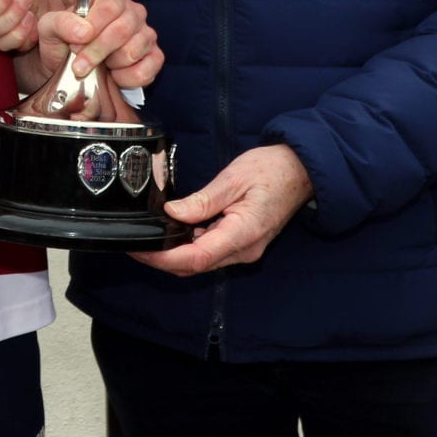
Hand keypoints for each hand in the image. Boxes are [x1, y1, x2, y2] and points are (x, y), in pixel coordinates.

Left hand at [36, 0, 160, 88]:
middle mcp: (133, 12)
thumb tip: (84, 31)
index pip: (110, 5)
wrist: (66, 71)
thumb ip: (62, 22)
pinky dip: (126, 78)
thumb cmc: (61, 43)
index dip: (94, 26)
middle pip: (122, 29)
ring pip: (133, 51)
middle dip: (97, 51)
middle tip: (79, 66)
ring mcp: (146, 35)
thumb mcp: (50, 28)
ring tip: (99, 66)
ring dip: (110, 64)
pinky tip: (114, 76)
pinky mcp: (154, 58)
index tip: (76, 44)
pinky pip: (146, 70)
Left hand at [132, 144, 311, 276]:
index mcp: (243, 234)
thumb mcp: (234, 178)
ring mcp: (244, 250)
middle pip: (195, 266)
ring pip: (201, 263)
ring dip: (173, 255)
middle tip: (135, 243)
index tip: (140, 249)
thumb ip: (203, 200)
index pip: (196, 258)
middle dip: (162, 259)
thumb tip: (172, 214)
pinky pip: (210, 253)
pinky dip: (188, 248)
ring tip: (148, 237)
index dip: (164, 258)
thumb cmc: (272, 169)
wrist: (301, 170)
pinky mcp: (242, 244)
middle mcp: (244, 250)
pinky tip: (173, 232)